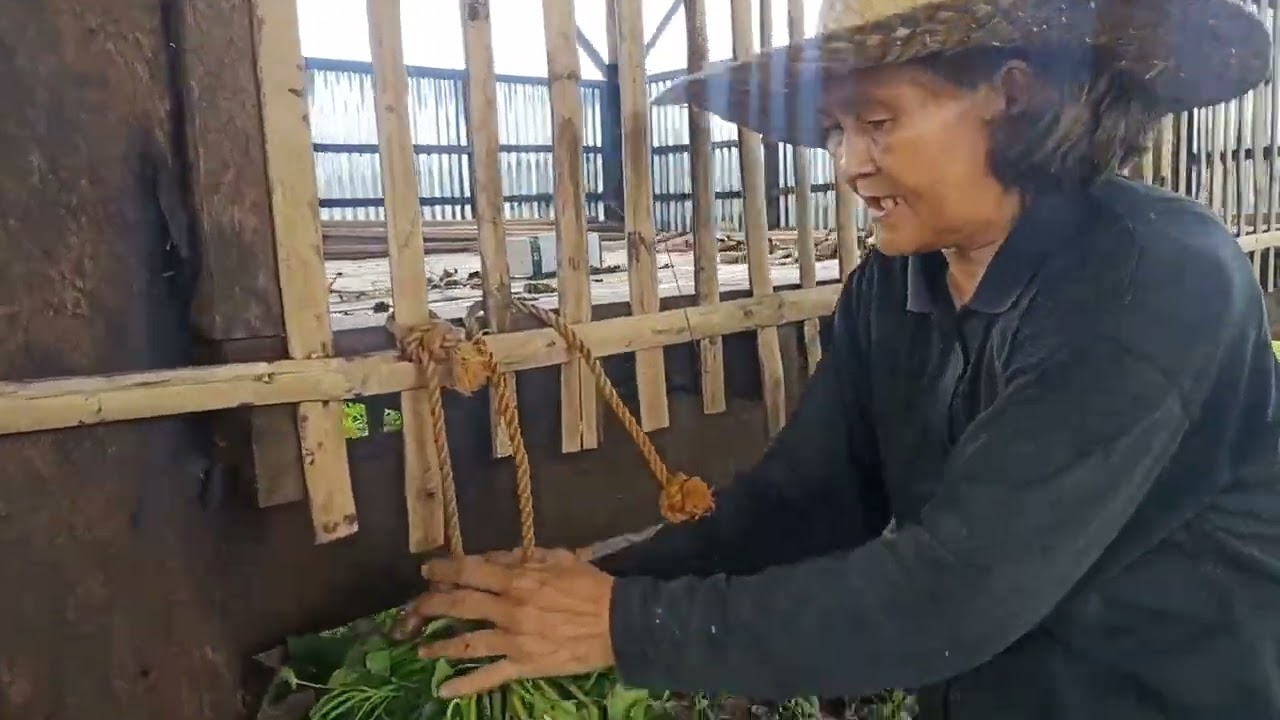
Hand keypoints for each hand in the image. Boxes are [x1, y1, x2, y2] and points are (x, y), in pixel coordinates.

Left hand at [393, 548, 615, 697]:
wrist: (618, 623)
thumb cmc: (591, 586)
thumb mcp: (560, 558)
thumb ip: (525, 556)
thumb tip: (494, 556)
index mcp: (518, 579)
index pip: (471, 571)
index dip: (445, 570)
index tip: (427, 571)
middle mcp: (509, 609)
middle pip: (460, 605)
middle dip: (431, 605)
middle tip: (414, 607)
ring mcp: (514, 640)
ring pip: (467, 643)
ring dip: (440, 645)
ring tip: (421, 648)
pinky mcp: (524, 665)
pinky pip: (490, 677)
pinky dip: (465, 685)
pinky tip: (444, 691)